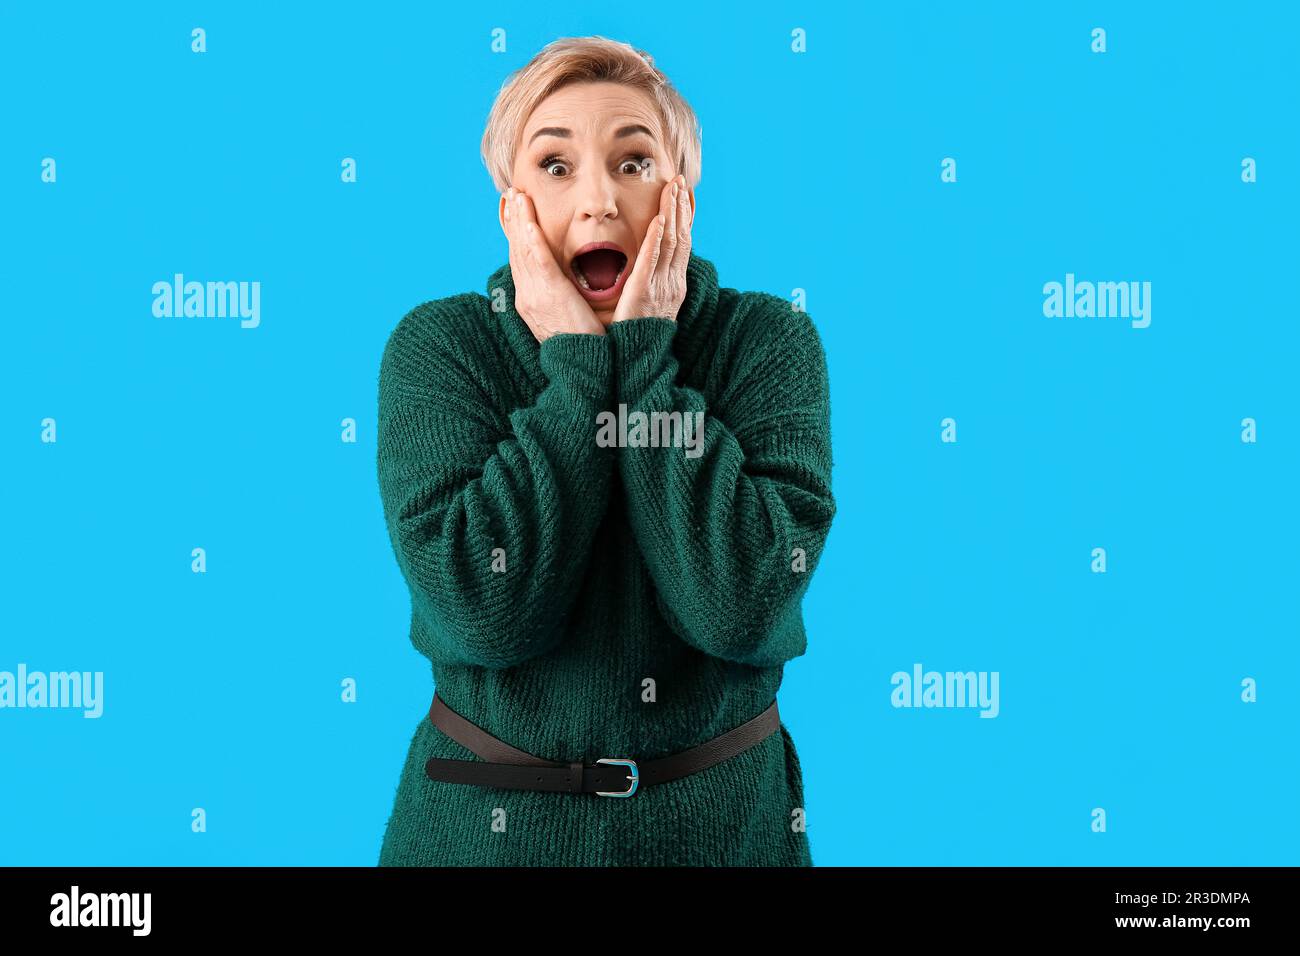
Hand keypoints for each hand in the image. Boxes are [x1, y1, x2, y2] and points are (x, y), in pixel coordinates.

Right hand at [503, 187, 602, 341]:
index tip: (516, 213)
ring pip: (523, 250)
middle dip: (514, 221)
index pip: (521, 260)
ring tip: (518, 197)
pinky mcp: (549, 295)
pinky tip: (527, 220)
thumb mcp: (565, 317)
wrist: (581, 368)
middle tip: (512, 194)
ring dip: (520, 220)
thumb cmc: (580, 345)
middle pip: (517, 250)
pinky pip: (538, 261)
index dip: (517, 235)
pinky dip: (531, 238)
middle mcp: (527, 295)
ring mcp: (535, 295)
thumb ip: (561, 297)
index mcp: (531, 300)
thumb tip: (563, 284)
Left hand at [611, 173, 692, 324]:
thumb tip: (649, 269)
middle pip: (680, 237)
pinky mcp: (644, 292)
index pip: (682, 244)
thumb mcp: (652, 306)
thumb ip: (651, 285)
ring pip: (670, 243)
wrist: (639, 362)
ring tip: (671, 189)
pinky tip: (658, 220)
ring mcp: (661, 287)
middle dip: (680, 207)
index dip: (683, 217)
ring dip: (671, 213)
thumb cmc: (640, 337)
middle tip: (679, 180)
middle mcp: (672, 283)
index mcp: (674, 285)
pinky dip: (656, 238)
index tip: (682, 195)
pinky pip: (652, 261)